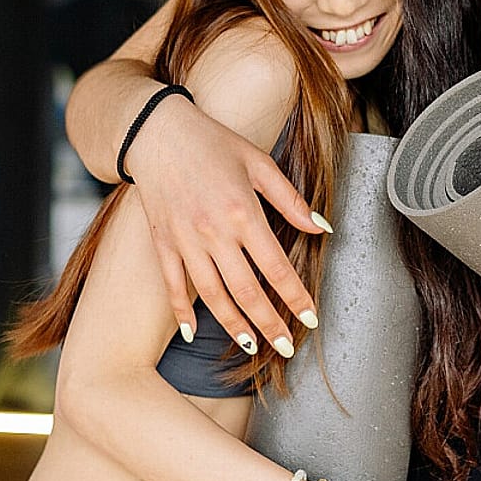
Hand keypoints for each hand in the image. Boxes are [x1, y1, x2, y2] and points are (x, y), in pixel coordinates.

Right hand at [126, 95, 324, 353]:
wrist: (157, 132)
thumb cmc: (213, 143)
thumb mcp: (259, 163)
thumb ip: (291, 200)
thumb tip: (323, 226)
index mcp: (243, 213)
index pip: (277, 267)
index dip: (296, 297)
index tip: (311, 319)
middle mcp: (214, 233)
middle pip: (247, 290)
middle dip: (270, 323)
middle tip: (287, 347)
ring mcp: (185, 241)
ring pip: (212, 295)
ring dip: (233, 324)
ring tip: (251, 346)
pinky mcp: (162, 243)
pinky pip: (172, 285)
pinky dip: (181, 312)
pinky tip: (192, 333)